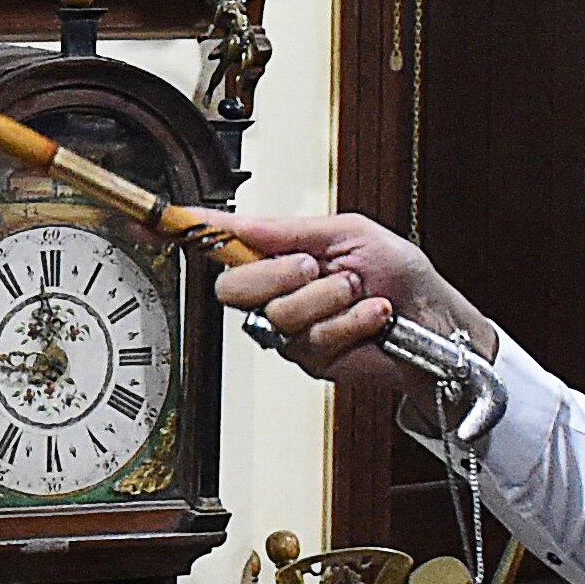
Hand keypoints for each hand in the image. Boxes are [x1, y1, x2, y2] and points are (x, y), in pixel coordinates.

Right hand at [204, 212, 495, 387]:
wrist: (435, 321)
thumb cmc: (400, 274)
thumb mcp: (348, 231)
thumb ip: (290, 229)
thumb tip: (241, 223)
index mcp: (281, 255)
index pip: (220, 243)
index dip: (184, 233)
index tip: (148, 222)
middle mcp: (277, 293)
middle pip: (234, 288)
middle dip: (281, 273)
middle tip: (318, 268)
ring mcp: (290, 331)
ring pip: (280, 315)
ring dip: (331, 298)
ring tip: (359, 295)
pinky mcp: (311, 361)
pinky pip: (314, 339)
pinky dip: (353, 322)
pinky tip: (372, 317)